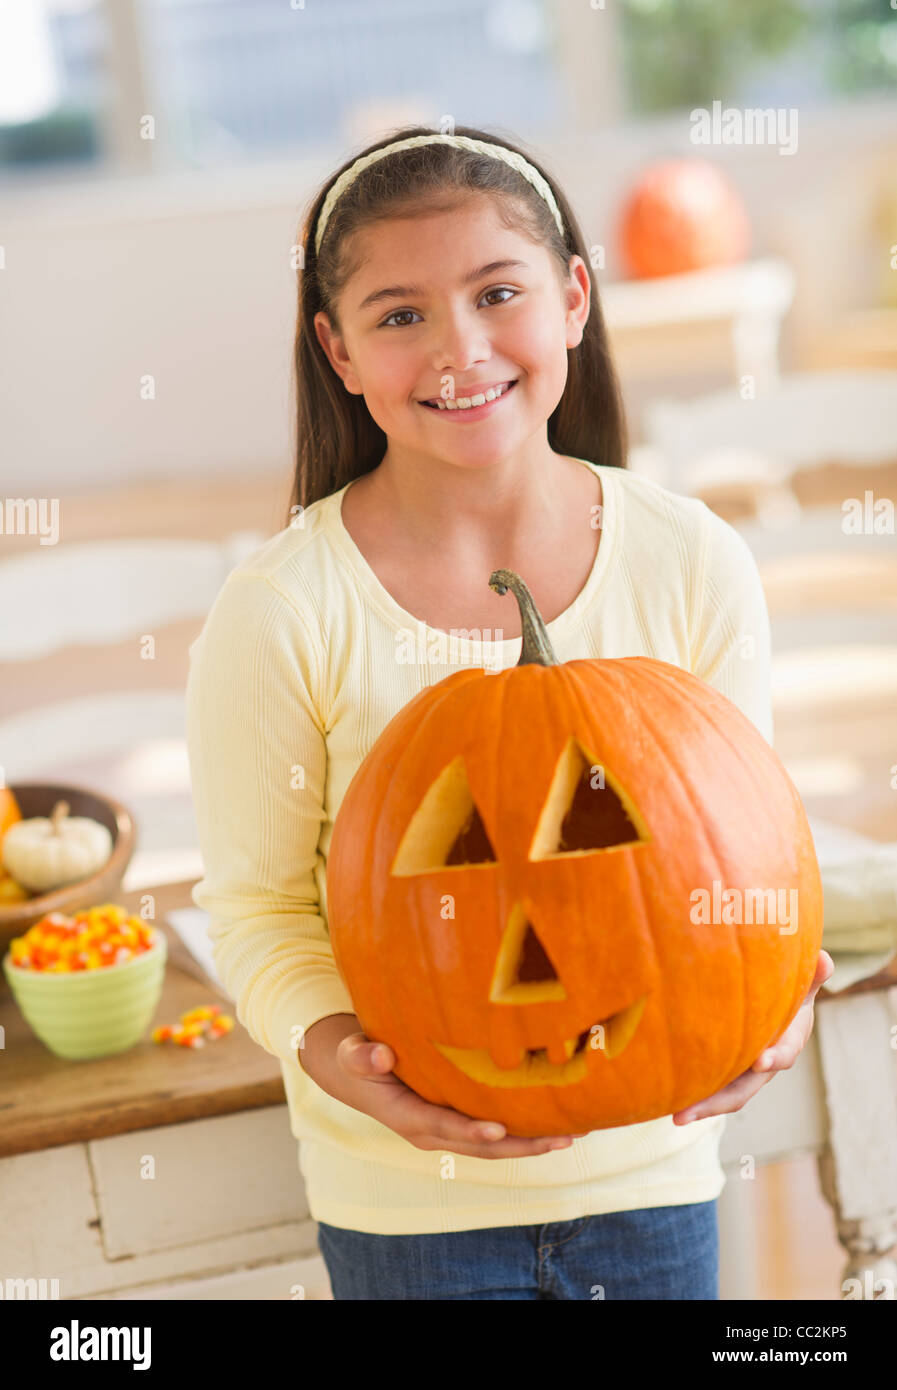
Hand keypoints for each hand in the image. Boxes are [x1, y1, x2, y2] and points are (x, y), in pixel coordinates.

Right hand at [300, 1013, 587, 1158]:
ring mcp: (448, 1130)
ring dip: (532, 1143)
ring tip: (572, 1134)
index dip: (470, 1130)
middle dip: (522, 1145)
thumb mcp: (353, 1053)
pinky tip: (553, 1123)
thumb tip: (379, 1055)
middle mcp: (431, 1132)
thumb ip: (362, 1055)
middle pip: (481, 1146)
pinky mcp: (458, 1121)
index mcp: (407, 1117)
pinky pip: (495, 1133)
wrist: (357, 1071)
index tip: (500, 1129)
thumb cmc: (358, 1056)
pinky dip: (523, 1131)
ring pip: (494, 1145)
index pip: (443, 1126)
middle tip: (562, 1138)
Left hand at [672, 949, 834, 1124]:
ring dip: (699, 1105)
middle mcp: (762, 1067)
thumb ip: (811, 976)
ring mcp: (741, 1074)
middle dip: (718, 1101)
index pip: (782, 1055)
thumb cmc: (788, 993)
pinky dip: (690, 1092)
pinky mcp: (723, 1072)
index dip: (774, 1057)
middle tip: (690, 1112)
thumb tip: (824, 960)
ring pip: (722, 1094)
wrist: (777, 1006)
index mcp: (786, 1045)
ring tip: (675, 1115)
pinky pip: (707, 1084)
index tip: (761, 1060)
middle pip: (743, 1089)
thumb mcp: (802, 984)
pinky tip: (664, 1098)